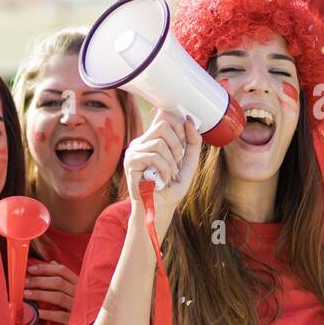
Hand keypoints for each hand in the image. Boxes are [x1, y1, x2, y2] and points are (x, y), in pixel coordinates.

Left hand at [24, 262, 77, 324]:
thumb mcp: (76, 287)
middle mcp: (79, 292)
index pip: (62, 270)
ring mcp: (78, 306)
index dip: (45, 269)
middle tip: (24, 282)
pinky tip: (36, 312)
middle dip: (38, 281)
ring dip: (40, 294)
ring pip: (58, 297)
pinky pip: (60, 315)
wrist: (96, 322)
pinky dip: (47, 313)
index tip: (30, 269)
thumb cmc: (82, 302)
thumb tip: (51, 262)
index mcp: (78, 282)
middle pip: (58, 282)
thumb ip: (64, 275)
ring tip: (26, 294)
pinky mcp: (75, 320)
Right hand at [124, 109, 201, 239]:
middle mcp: (141, 143)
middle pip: (163, 124)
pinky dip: (164, 169)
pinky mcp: (131, 162)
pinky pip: (154, 156)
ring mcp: (134, 152)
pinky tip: (163, 180)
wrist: (160, 208)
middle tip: (178, 162)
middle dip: (178, 144)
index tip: (184, 143)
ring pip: (160, 142)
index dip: (177, 124)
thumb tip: (188, 120)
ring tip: (170, 175)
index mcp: (151, 140)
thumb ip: (192, 142)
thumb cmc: (171, 187)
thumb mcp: (188, 162)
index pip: (163, 116)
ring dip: (171, 161)